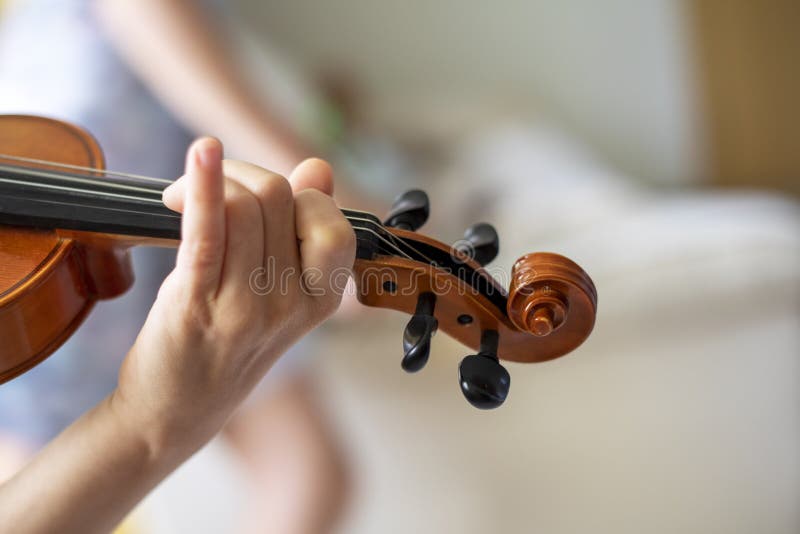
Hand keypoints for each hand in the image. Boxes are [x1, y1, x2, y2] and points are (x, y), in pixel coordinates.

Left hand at [111, 138, 354, 453]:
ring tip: (179, 195)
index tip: (262, 201)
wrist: (178, 409)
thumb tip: (319, 168)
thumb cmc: (228, 345)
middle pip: (279, 197)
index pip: (331, 221)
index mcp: (322, 300)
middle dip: (243, 174)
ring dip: (210, 178)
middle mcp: (292, 305)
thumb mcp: (281, 294)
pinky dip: (201, 184)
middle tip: (210, 187)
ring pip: (245, 204)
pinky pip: (208, 230)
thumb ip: (305, 229)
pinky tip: (200, 153)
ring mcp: (247, 308)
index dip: (298, 195)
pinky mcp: (196, 305)